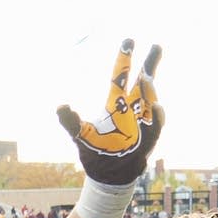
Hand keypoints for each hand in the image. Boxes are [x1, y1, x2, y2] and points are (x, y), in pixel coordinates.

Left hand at [60, 40, 162, 185]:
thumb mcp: (79, 136)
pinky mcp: (149, 137)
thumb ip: (70, 122)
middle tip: (156, 45)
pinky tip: (154, 106)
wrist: (109, 176)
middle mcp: (131, 109)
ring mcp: (142, 122)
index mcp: (115, 104)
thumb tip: (60, 106)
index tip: (129, 40)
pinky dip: (156, 116)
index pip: (120, 77)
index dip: (124, 59)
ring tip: (146, 78)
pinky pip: (155, 124)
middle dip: (149, 64)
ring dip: (149, 90)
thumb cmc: (95, 154)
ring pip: (151, 100)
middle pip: (143, 82)